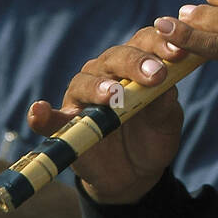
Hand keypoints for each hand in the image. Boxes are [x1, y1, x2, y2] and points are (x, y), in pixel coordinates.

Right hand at [26, 26, 186, 205]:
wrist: (135, 174)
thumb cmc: (152, 137)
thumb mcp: (166, 122)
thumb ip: (165, 104)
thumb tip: (167, 85)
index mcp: (134, 65)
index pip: (144, 43)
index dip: (160, 44)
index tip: (178, 53)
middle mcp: (104, 73)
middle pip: (115, 58)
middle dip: (135, 63)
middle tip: (155, 75)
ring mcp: (81, 98)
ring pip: (84, 82)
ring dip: (98, 86)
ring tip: (112, 94)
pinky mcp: (64, 126)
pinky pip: (49, 120)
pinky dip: (42, 115)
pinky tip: (38, 111)